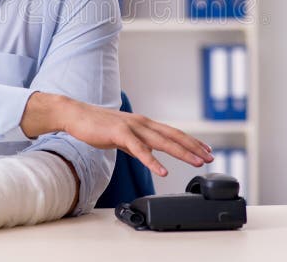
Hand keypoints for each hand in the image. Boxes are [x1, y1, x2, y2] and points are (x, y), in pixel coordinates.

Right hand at [21, 93, 212, 176]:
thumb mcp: (122, 135)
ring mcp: (132, 127)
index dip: (191, 141)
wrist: (76, 115)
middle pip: (174, 135)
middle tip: (210, 157)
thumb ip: (136, 144)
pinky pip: (139, 150)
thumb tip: (147, 154)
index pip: (173, 132)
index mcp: (144, 124)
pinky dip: (153, 161)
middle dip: (194, 147)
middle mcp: (142, 123)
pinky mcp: (120, 134)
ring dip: (182, 152)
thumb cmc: (97, 125)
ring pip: (162, 141)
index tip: (206, 150)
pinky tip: (163, 170)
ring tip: (196, 161)